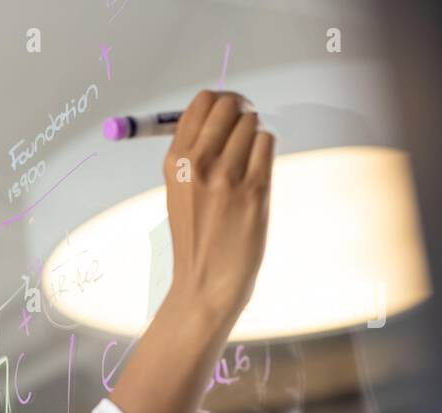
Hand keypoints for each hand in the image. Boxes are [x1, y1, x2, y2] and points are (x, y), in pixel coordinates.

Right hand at [162, 90, 274, 328]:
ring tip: (247, 160)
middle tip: (244, 126)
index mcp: (174, 163)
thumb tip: (222, 110)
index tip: (227, 112)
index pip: (201, 103)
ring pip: (251, 123)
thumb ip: (194, 152)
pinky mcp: (254, 189)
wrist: (206, 282)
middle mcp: (197, 164)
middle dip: (241, 110)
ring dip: (254, 134)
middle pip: (229, 105)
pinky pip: (267, 143)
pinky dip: (265, 151)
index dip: (220, 102)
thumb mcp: (179, 191)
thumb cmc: (196, 236)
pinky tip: (256, 173)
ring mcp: (226, 176)